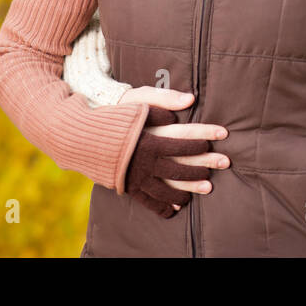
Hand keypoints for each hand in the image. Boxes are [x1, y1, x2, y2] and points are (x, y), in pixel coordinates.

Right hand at [120, 86, 230, 214]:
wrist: (80, 135)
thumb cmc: (114, 114)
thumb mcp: (138, 101)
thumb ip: (164, 100)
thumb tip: (191, 99)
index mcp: (149, 139)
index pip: (184, 138)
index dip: (205, 135)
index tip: (223, 133)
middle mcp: (144, 160)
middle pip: (181, 165)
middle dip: (205, 164)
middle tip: (225, 163)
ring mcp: (136, 176)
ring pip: (167, 187)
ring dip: (189, 188)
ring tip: (207, 187)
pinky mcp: (128, 186)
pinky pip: (148, 200)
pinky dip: (163, 205)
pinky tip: (177, 207)